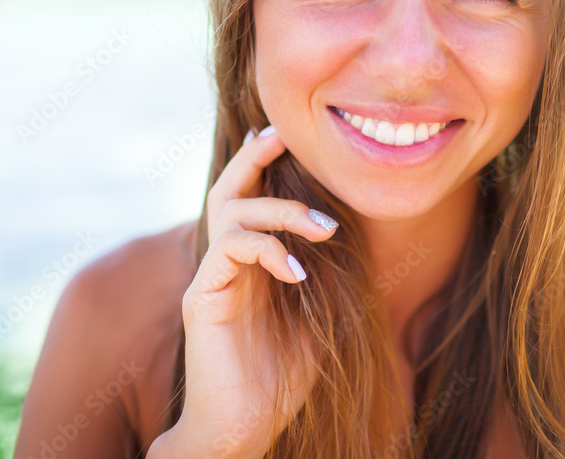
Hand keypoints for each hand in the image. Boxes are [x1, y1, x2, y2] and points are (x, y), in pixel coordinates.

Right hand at [168, 125, 338, 457]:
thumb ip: (328, 280)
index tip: (291, 140)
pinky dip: (266, 249)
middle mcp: (226, 264)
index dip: (265, 166)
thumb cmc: (280, 379)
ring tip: (325, 230)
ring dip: (281, 210)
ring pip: (230, 212)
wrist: (243, 429)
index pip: (252, 201)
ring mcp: (211, 278)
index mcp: (250, 265)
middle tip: (284, 135)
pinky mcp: (201, 298)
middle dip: (254, 157)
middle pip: (228, 190)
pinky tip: (298, 272)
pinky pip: (229, 250)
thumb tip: (363, 245)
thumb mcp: (318, 320)